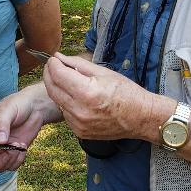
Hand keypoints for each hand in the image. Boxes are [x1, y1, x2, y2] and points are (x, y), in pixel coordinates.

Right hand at [0, 85, 55, 170]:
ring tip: (20, 146)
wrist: (34, 108)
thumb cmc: (18, 104)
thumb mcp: (9, 110)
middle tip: (12, 151)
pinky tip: (23, 149)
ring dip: (10, 161)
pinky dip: (17, 161)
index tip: (5, 143)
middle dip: (0, 161)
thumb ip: (2, 124)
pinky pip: (9, 166)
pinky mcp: (9, 153)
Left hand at [43, 53, 164, 140]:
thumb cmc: (127, 93)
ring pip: (57, 102)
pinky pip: (66, 113)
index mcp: (87, 92)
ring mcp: (78, 124)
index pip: (58, 75)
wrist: (141, 118)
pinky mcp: (79, 132)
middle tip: (53, 66)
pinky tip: (78, 98)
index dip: (52, 64)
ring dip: (58, 89)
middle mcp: (80, 110)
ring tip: (68, 81)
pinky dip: (67, 103)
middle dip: (50, 75)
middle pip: (52, 89)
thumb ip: (78, 64)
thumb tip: (59, 58)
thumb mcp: (104, 73)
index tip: (53, 59)